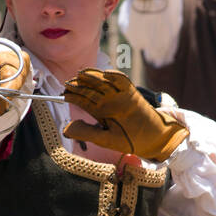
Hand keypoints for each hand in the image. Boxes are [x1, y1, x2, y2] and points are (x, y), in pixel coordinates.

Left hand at [63, 68, 188, 161]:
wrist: (151, 139)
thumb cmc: (128, 140)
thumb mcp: (104, 139)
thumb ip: (86, 133)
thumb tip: (65, 129)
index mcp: (99, 112)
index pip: (83, 100)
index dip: (73, 96)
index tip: (63, 94)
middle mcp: (107, 101)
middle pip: (91, 89)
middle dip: (80, 85)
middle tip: (69, 83)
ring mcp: (118, 95)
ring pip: (104, 82)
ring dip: (93, 77)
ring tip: (81, 74)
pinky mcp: (131, 92)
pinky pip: (122, 81)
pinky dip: (115, 76)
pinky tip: (105, 74)